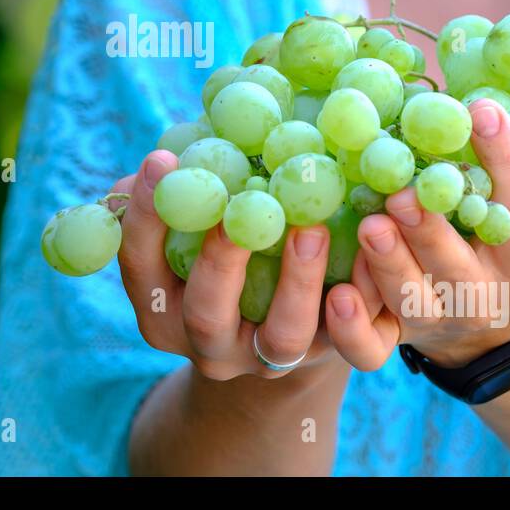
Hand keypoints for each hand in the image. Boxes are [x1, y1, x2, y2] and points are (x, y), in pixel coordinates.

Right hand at [113, 150, 400, 379]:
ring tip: (312, 228)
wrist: (285, 309)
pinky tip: (369, 248)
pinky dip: (362, 300)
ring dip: (298, 283)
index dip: (145, 216)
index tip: (160, 160)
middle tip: (240, 211)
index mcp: (162, 304)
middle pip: (206, 314)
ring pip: (283, 337)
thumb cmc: (224, 233)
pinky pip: (349, 340)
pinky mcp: (327, 354)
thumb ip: (181, 187)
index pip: (140, 265)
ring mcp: (268, 356)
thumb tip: (172, 153)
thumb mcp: (195, 215)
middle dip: (220, 262)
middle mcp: (208, 341)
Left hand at [353, 99, 509, 368]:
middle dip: (429, 230)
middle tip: (404, 192)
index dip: (506, 164)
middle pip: (454, 268)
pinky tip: (336, 293)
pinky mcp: (394, 336)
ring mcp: (434, 318)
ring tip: (370, 224)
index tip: (483, 110)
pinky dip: (350, 325)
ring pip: (409, 300)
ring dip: (386, 263)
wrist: (495, 334)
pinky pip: (370, 345)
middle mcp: (478, 295)